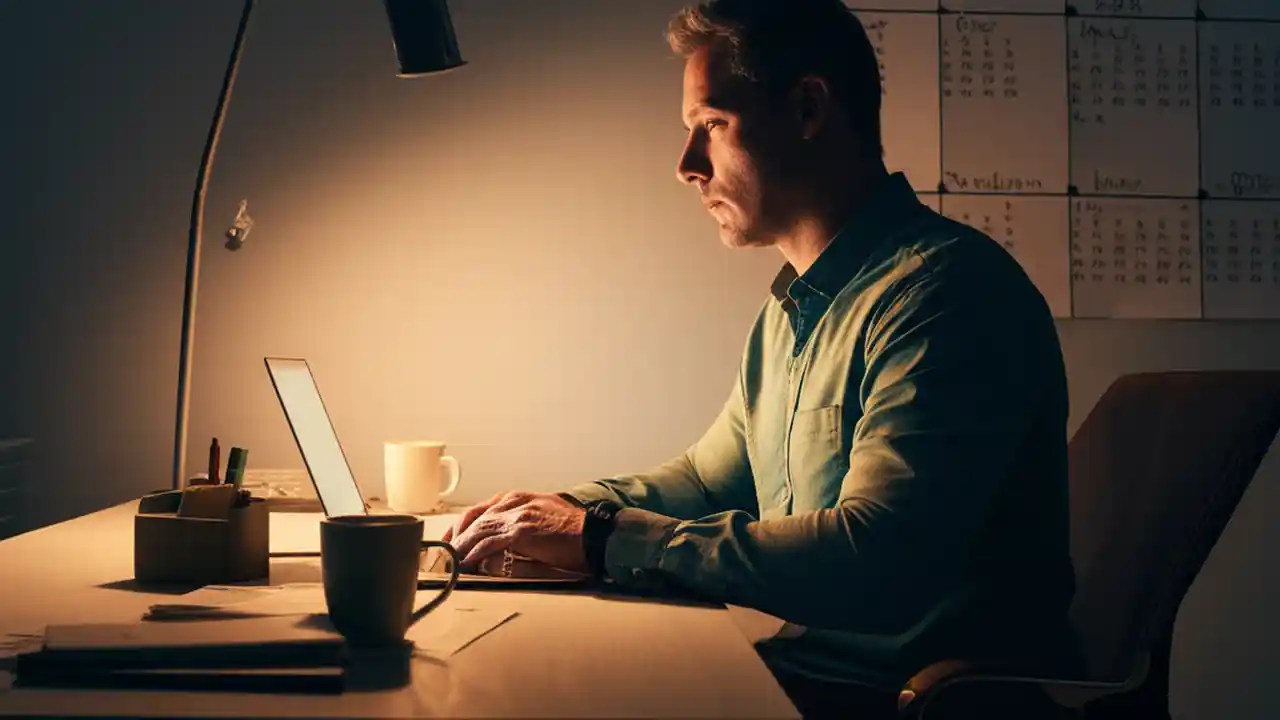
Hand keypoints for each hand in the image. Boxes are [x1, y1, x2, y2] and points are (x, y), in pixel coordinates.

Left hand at [441, 491, 587, 573]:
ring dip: (461, 548)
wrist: (595, 536)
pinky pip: (489, 543)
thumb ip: (518, 525)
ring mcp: (517, 514)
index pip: (479, 508)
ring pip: (478, 529)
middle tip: (443, 555)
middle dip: (455, 536)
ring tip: (450, 563)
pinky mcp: (521, 530)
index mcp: (518, 496)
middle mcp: (514, 500)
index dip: (461, 525)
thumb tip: (497, 544)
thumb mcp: (541, 519)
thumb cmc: (573, 532)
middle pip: (472, 516)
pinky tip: (466, 564)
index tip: (450, 541)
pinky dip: (474, 554)